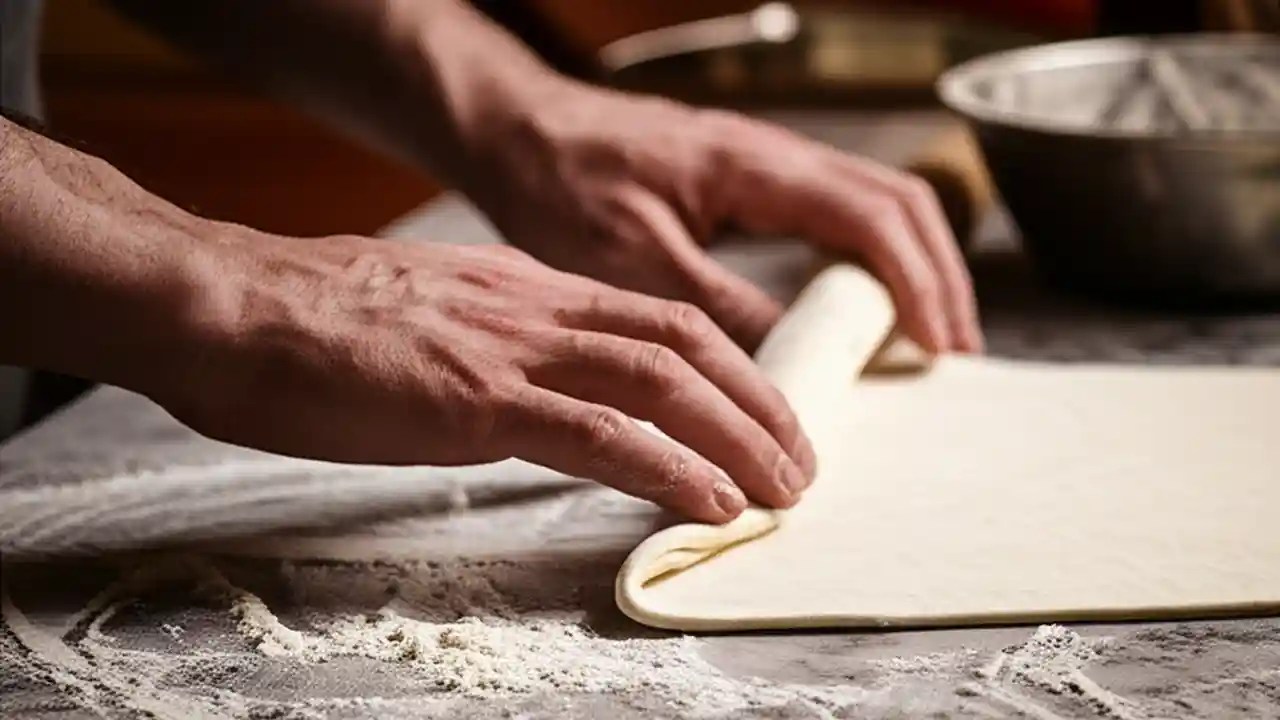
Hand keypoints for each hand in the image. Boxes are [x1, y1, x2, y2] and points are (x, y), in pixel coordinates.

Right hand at [168, 231, 814, 522]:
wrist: (230, 304)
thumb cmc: (308, 322)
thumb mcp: (426, 318)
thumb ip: (489, 345)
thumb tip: (524, 389)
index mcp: (524, 289)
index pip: (654, 317)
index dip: (724, 364)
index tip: (758, 412)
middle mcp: (534, 308)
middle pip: (684, 342)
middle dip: (758, 402)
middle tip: (798, 458)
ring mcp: (509, 350)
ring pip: (661, 381)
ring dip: (737, 438)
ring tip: (781, 489)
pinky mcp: (474, 401)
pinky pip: (598, 434)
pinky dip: (668, 469)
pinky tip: (710, 503)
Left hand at [461, 81, 982, 353]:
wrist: (520, 132)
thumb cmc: (561, 183)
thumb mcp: (632, 258)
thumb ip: (716, 306)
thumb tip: (788, 364)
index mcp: (753, 164)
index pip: (872, 216)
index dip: (917, 281)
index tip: (938, 347)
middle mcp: (773, 153)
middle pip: (897, 201)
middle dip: (937, 274)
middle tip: (955, 351)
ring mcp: (765, 161)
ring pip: (874, 203)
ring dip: (911, 265)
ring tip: (928, 337)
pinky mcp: (748, 178)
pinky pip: (836, 211)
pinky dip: (868, 258)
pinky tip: (862, 304)